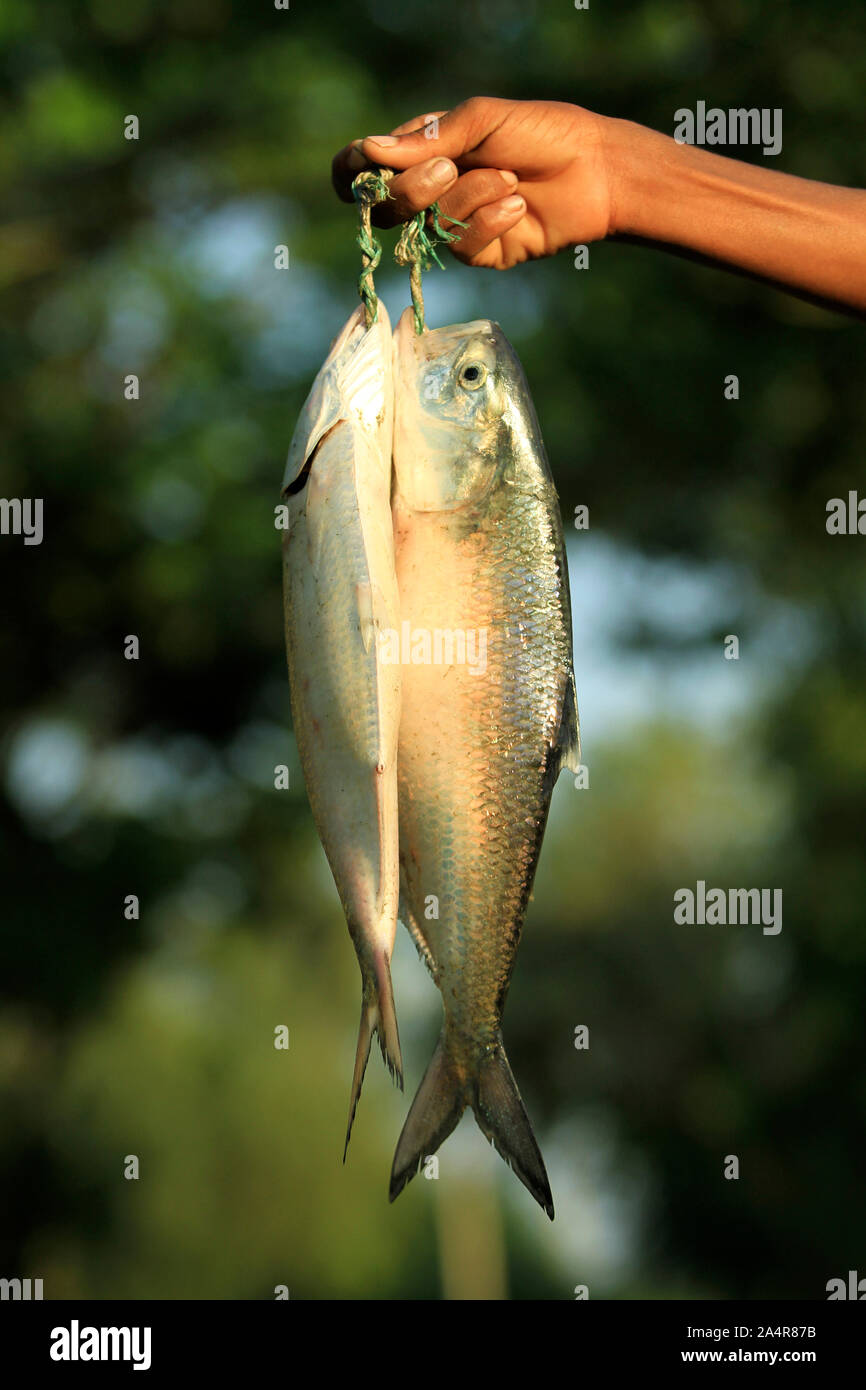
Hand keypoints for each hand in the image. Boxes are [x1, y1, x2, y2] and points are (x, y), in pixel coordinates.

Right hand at [331, 96, 613, 269]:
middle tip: (450, 168)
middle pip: (390, 206)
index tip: (357, 174)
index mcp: (425, 150)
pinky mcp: (481, 253)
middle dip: (414, 189)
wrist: (594, 170)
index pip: (369, 168)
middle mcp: (434, 188)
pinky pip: (463, 246)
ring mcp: (456, 223)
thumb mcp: (481, 120)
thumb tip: (368, 151)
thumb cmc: (540, 132)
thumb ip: (426, 140)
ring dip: (471, 198)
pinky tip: (517, 204)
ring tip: (509, 179)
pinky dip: (490, 221)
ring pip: (431, 225)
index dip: (353, 175)